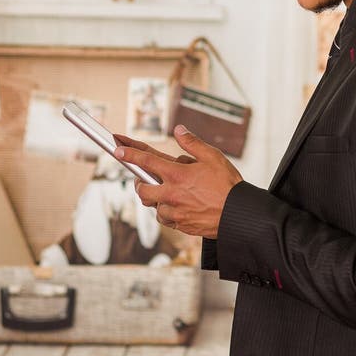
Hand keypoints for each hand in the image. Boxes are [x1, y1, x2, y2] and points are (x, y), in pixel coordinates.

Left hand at [114, 125, 242, 238]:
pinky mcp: (180, 225)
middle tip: (148, 178)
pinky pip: (165, 218)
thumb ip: (192, 143)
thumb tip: (179, 130)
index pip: (147, 161)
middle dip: (141, 183)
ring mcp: (174, 212)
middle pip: (142, 190)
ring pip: (153, 206)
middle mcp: (172, 194)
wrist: (237, 214)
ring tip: (171, 191)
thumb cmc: (227, 185)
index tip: (118, 148)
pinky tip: (179, 205)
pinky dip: (167, 211)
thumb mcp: (213, 157)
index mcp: (178, 175)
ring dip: (157, 198)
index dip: (130, 153)